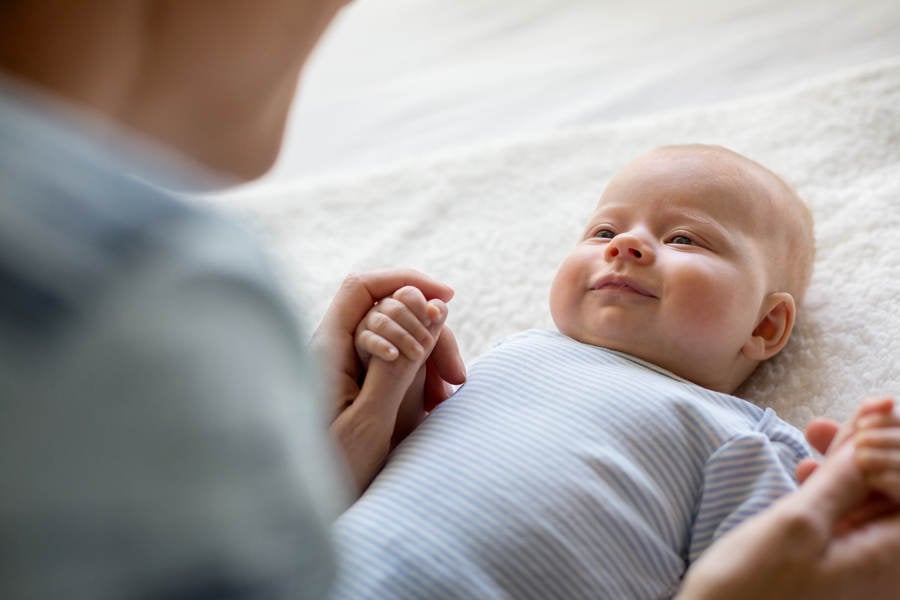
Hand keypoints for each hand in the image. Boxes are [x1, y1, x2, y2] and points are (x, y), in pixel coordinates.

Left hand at [310, 270, 464, 495]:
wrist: (298, 515)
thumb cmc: (326, 475)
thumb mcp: (370, 420)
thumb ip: (400, 365)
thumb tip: (430, 311)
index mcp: (323, 350)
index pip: (363, 287)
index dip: (406, 281)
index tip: (448, 300)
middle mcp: (328, 352)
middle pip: (385, 313)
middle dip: (427, 334)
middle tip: (456, 378)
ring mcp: (339, 370)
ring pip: (392, 340)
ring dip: (426, 359)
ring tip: (446, 399)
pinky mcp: (350, 390)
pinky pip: (388, 366)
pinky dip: (414, 378)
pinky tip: (431, 406)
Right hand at [680, 398, 899, 599]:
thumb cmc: (751, 591)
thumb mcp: (797, 524)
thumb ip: (844, 477)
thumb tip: (880, 425)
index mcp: (893, 558)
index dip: (893, 446)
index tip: (863, 419)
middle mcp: (887, 565)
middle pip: (896, 488)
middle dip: (871, 446)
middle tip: (829, 421)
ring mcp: (863, 568)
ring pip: (873, 499)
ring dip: (848, 462)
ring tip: (813, 432)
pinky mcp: (837, 568)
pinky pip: (851, 518)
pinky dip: (832, 489)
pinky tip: (804, 471)